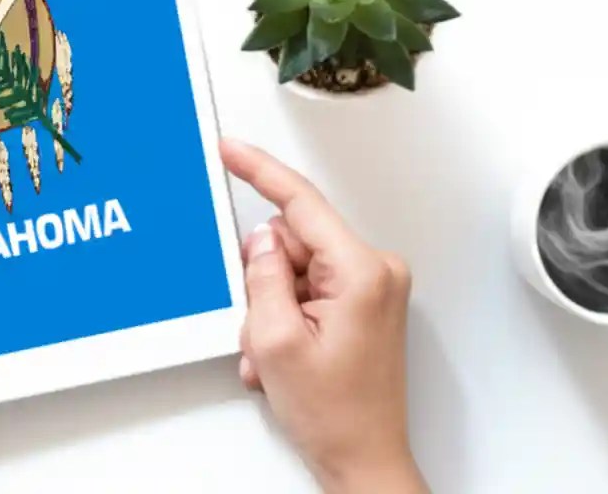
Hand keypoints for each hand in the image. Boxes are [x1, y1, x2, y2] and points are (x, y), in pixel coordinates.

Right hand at [219, 139, 425, 493]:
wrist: (363, 458)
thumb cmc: (337, 414)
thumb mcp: (275, 341)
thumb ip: (262, 276)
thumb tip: (260, 239)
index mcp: (362, 272)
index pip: (301, 203)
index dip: (260, 171)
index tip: (232, 150)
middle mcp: (375, 271)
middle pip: (292, 241)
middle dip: (263, 280)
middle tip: (261, 328)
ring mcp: (371, 288)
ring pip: (293, 267)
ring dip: (271, 307)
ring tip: (275, 352)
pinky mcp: (363, 303)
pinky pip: (307, 287)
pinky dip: (286, 317)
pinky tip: (289, 353)